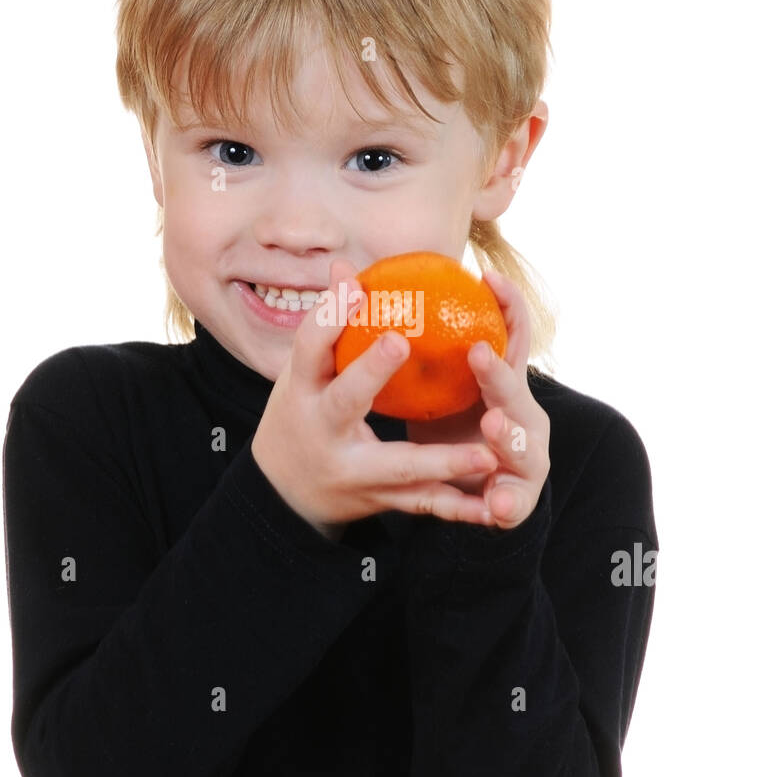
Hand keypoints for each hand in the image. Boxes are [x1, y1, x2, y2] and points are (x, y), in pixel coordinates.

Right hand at [251, 258, 502, 538]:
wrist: (284, 495)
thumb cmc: (301, 415)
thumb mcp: (304, 374)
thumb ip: (330, 328)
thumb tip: (349, 270)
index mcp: (303, 393)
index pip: (308, 347)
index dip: (329, 317)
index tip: (358, 288)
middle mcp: (322, 431)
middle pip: (344, 401)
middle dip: (370, 374)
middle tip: (401, 342)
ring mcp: (352, 471)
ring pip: (399, 466)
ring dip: (444, 461)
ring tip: (487, 452)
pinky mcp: (379, 498)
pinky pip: (424, 503)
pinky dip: (458, 507)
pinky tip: (492, 506)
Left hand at [406, 267, 550, 529]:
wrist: (494, 490)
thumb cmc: (459, 422)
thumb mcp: (448, 380)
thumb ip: (417, 334)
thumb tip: (348, 278)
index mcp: (506, 381)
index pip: (513, 337)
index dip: (508, 307)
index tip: (487, 278)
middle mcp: (524, 414)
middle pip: (517, 389)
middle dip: (499, 371)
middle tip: (479, 352)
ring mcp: (528, 458)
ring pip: (526, 448)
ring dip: (509, 437)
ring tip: (490, 426)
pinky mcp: (518, 499)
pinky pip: (513, 503)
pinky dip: (506, 504)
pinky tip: (494, 509)